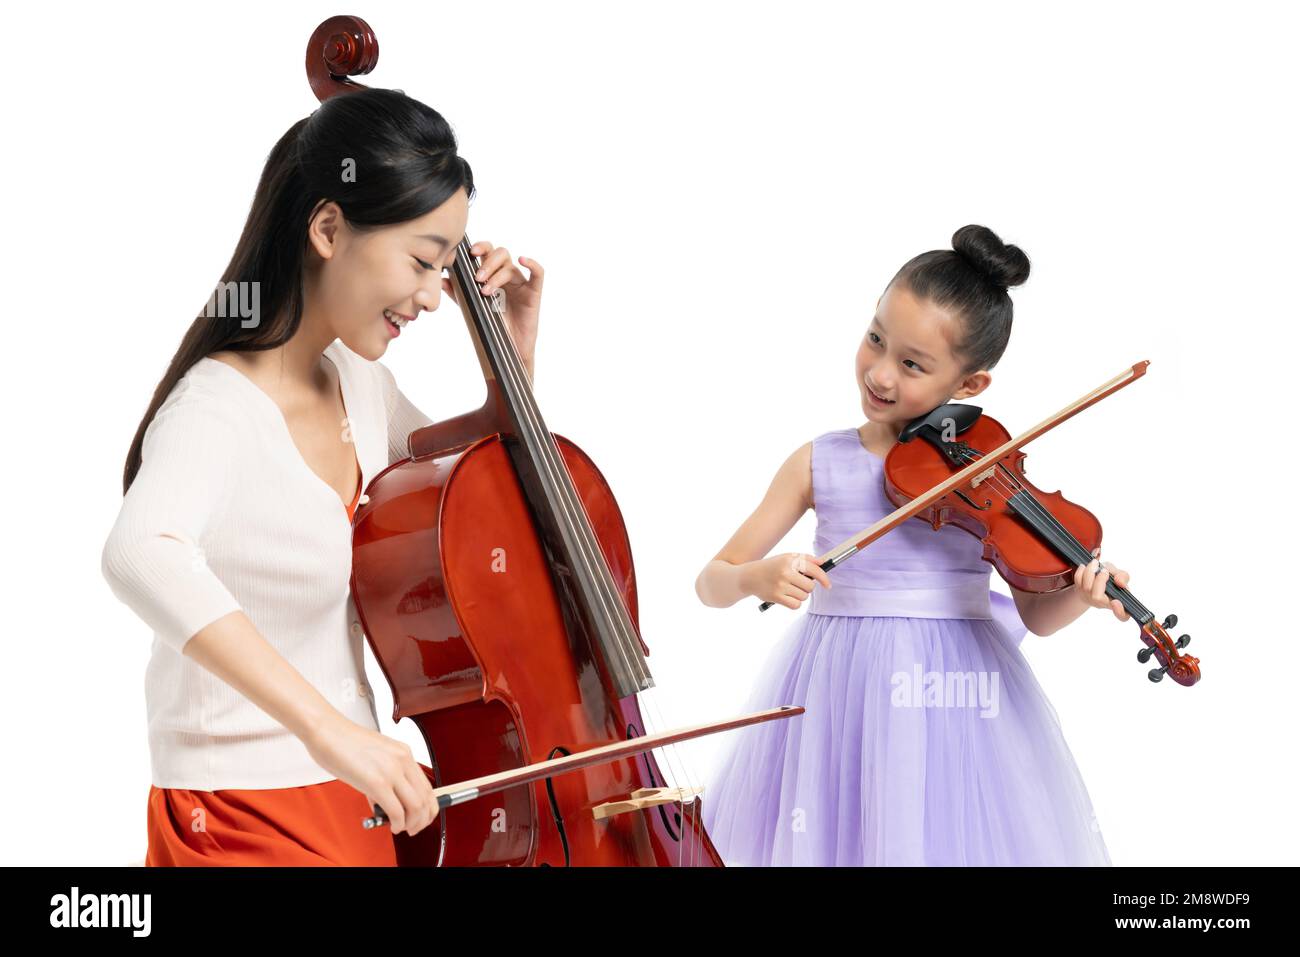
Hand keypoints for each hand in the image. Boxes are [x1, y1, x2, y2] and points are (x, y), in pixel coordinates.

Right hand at [302, 711, 437, 835]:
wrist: (326, 730)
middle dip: (422, 819)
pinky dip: (398, 823)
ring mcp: (391, 771)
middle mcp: (402, 760)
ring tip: (402, 828)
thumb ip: (384, 777)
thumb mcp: (375, 756)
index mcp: (404, 753)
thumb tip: (384, 802)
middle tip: (413, 828)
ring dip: (412, 823)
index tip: (422, 817)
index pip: (427, 786)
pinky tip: (393, 825)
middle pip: (426, 798)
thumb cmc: (343, 742)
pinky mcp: (376, 782)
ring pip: (416, 806)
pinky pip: (396, 811)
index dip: (428, 807)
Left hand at [443, 240, 543, 364]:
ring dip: (497, 275)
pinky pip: (538, 274)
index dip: (481, 247)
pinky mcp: (533, 293)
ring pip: (511, 267)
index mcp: (493, 274)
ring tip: (486, 291)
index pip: (488, 252)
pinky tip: (522, 260)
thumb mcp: (472, 307)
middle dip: (488, 263)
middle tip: (478, 278)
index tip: (470, 253)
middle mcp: (507, 275)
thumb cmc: (493, 325)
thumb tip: (441, 281)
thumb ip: (458, 293)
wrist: (507, 348)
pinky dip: (532, 264)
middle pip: (501, 254)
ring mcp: (521, 283)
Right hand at [744, 552, 832, 609]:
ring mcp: (780, 585)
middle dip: (807, 587)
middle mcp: (785, 572)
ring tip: (789, 589)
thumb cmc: (771, 566)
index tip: (828, 585)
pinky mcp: (776, 597)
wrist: (748, 577)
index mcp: (790, 560)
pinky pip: (796, 605)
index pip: (814, 570)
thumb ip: (805, 559)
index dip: (824, 578)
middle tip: (798, 584)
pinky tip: (786, 597)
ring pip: (804, 596)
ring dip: (800, 595)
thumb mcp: (786, 558)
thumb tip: (822, 562)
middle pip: (810, 586)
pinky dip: (794, 603)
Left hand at [1073, 546, 1130, 621]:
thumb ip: (1123, 577)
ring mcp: (1089, 600)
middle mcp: (1103, 604)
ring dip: (1090, 573)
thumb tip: (1119, 582)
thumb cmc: (1112, 578)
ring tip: (1095, 563)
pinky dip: (1080, 572)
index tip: (1116, 601)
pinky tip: (1085, 567)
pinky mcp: (1079, 593)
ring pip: (1086, 588)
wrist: (1098, 576)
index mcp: (1118, 603)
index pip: (1122, 616)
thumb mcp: (1121, 575)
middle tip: (1104, 570)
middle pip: (1097, 597)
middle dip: (1099, 580)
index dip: (1119, 611)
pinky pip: (1077, 582)